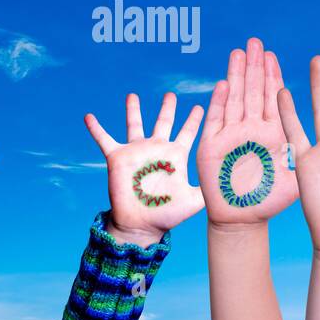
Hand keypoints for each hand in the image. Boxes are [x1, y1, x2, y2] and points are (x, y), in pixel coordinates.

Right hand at [84, 92, 205, 244]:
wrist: (142, 225)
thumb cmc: (169, 214)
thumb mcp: (196, 199)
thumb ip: (211, 186)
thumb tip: (230, 178)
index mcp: (176, 156)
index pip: (188, 132)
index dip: (194, 119)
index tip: (201, 105)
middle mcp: (157, 150)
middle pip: (163, 122)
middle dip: (167, 108)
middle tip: (171, 94)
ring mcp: (137, 152)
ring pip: (135, 125)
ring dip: (133, 110)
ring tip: (132, 95)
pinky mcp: (118, 158)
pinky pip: (104, 139)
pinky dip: (96, 128)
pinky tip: (88, 116)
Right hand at [195, 38, 298, 227]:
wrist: (243, 219)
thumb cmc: (272, 200)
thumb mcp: (297, 174)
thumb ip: (307, 153)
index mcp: (273, 132)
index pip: (272, 97)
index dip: (272, 76)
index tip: (272, 54)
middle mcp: (252, 129)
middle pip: (253, 91)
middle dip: (254, 67)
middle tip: (255, 42)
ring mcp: (231, 135)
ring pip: (235, 99)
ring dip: (237, 76)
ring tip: (239, 53)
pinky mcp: (213, 146)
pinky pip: (216, 120)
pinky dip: (219, 102)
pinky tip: (223, 84)